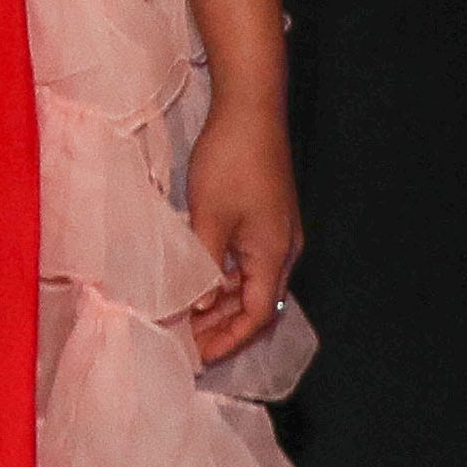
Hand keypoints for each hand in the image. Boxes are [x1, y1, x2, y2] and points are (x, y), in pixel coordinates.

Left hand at [182, 102, 303, 363]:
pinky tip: (196, 282)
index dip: (226, 341)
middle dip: (221, 328)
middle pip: (255, 305)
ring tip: (184, 320)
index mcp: (275, 256)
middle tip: (183, 343)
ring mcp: (276, 234)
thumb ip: (203, 267)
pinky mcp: (266, 219)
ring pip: (249, 284)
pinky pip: (246, 263)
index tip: (196, 357)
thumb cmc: (231, 161)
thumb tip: (197, 308)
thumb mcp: (208, 218)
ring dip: (220, 304)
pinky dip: (222, 278)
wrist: (250, 110)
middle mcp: (283, 251)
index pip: (255, 318)